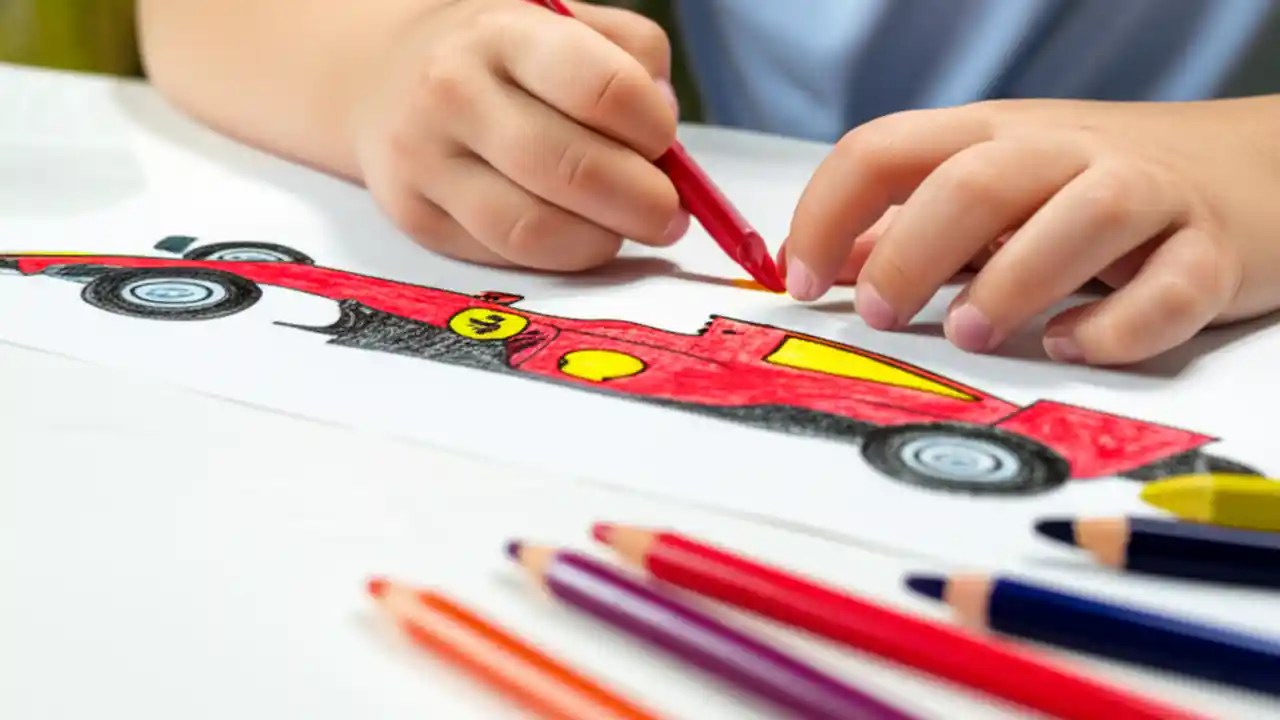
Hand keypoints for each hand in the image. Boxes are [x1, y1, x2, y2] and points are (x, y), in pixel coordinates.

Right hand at [351, 0, 687, 270]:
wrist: (387, 76)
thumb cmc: (502, 54)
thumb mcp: (565, 20)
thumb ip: (631, 57)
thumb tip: (664, 130)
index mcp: (504, 31)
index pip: (603, 89)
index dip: (653, 128)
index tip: (664, 141)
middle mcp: (454, 91)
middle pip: (572, 170)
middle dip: (641, 203)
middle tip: (667, 214)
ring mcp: (425, 159)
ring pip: (534, 229)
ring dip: (601, 241)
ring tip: (623, 230)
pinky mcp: (415, 215)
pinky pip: (504, 256)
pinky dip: (556, 257)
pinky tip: (573, 235)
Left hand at [784, 97, 1279, 364]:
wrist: (1255, 169)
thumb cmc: (1098, 189)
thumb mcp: (997, 191)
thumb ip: (912, 225)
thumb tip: (827, 261)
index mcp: (993, 136)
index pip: (883, 149)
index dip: (826, 213)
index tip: (799, 280)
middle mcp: (1064, 153)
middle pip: (973, 182)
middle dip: (909, 254)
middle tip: (878, 315)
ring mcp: (1145, 197)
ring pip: (1078, 219)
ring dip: (1009, 286)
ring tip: (970, 335)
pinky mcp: (1213, 252)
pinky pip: (1171, 290)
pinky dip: (1116, 327)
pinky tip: (1075, 345)